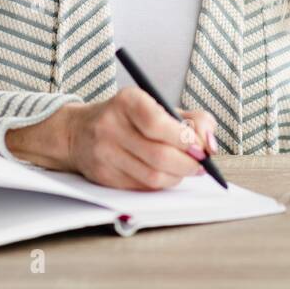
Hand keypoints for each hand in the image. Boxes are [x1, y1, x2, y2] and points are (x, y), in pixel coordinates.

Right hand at [62, 87, 217, 189]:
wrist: (79, 132)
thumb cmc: (128, 118)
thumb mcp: (158, 106)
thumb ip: (192, 120)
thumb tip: (210, 145)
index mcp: (127, 101)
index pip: (158, 122)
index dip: (184, 139)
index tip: (201, 147)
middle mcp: (111, 126)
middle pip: (159, 155)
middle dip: (188, 163)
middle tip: (200, 163)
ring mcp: (105, 153)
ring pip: (153, 176)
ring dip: (178, 176)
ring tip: (184, 168)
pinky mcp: (104, 176)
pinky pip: (142, 187)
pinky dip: (162, 183)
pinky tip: (165, 174)